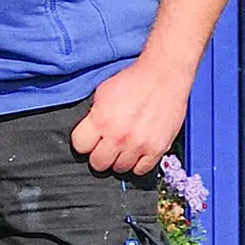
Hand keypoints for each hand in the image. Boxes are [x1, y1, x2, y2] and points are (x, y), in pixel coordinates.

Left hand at [70, 55, 192, 175]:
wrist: (164, 74)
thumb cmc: (134, 80)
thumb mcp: (103, 92)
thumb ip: (94, 116)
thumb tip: (88, 132)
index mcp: (101, 120)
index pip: (80, 147)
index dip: (84, 143)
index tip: (90, 140)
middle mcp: (118, 136)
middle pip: (98, 164)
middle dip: (99, 155)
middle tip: (106, 147)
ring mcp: (139, 144)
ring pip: (120, 169)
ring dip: (120, 159)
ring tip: (124, 147)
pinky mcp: (157, 148)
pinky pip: (141, 170)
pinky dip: (138, 163)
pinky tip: (138, 151)